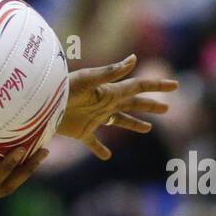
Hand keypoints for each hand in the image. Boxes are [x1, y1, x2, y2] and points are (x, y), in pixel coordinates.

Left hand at [58, 54, 178, 159]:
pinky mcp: (81, 132)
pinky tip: (107, 156)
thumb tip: (134, 59)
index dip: (157, 86)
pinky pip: (94, 143)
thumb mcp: (88, 79)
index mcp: (110, 91)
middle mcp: (105, 103)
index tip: (175, 85)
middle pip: (134, 104)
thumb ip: (111, 72)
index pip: (139, 87)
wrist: (40, 103)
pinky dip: (100, 150)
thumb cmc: (62, 88)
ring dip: (134, 124)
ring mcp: (95, 118)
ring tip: (146, 129)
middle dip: (151, 105)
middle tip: (167, 108)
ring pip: (120, 121)